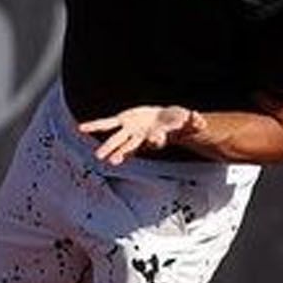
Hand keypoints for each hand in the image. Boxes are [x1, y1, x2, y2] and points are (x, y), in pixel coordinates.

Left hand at [78, 105, 204, 165]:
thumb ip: (194, 122)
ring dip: (108, 147)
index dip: (154, 140)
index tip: (155, 139)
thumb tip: (200, 121)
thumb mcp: (188, 121)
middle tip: (113, 161)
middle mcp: (141, 137)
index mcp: (157, 136)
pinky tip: (82, 128)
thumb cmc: (177, 122)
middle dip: (122, 152)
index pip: (155, 140)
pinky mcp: (123, 121)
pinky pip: (107, 123)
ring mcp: (131, 130)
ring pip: (117, 139)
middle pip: (131, 145)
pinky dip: (94, 126)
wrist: (165, 120)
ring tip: (98, 156)